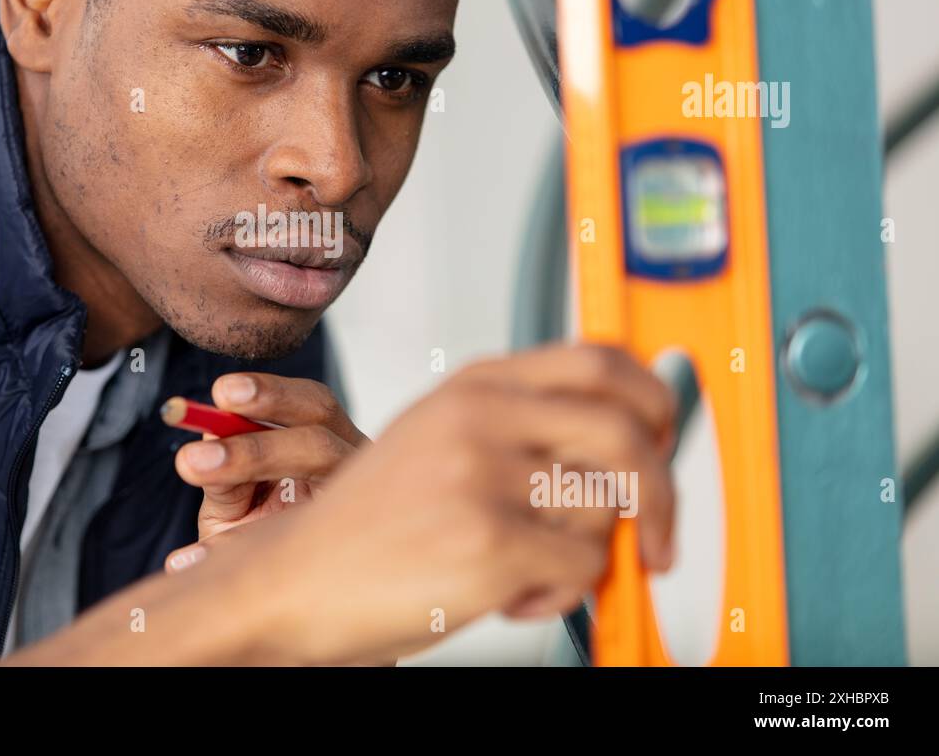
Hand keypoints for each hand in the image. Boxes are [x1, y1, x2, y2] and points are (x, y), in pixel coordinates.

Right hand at [6, 344, 676, 666]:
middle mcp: (481, 415)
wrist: (292, 581)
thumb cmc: (365, 524)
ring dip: (581, 556)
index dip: (654, 398)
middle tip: (657, 536)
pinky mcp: (490, 541)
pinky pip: (581, 571)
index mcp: (473, 384)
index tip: (665, 437)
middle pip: (628, 430)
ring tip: (524, 568)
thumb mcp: (438, 441)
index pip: (601, 360)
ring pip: (605, 512)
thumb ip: (518, 427)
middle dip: (663, 492)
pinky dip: (557, 597)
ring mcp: (484, 475)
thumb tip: (623, 439)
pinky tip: (505, 593)